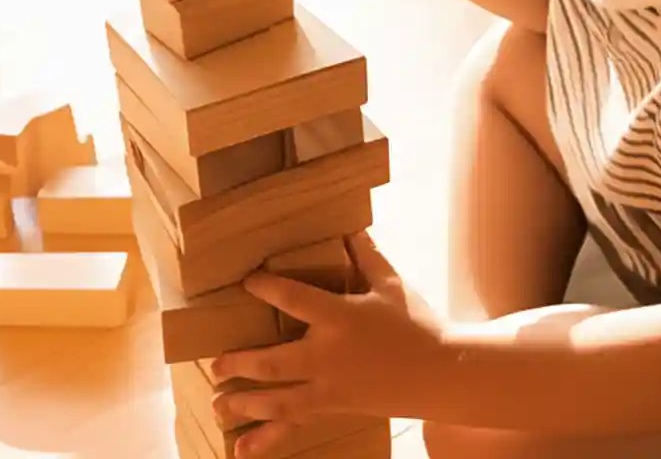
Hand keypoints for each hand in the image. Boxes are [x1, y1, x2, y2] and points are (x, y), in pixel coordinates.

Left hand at [210, 231, 447, 458]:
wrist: (446, 375)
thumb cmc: (419, 324)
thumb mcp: (391, 284)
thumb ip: (366, 255)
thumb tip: (349, 224)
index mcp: (341, 319)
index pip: (294, 299)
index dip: (266, 288)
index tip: (245, 281)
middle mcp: (329, 356)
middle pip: (274, 364)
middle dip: (240, 364)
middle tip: (214, 364)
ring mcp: (330, 388)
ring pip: (279, 401)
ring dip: (244, 404)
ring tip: (217, 405)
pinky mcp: (335, 408)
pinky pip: (295, 426)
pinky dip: (267, 440)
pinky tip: (241, 451)